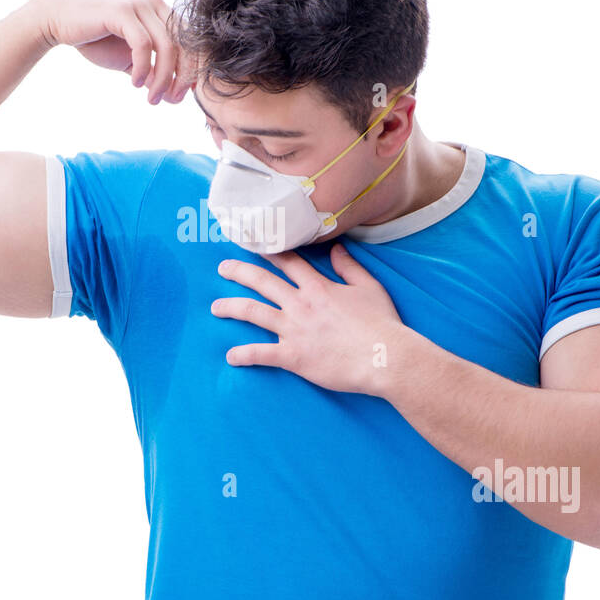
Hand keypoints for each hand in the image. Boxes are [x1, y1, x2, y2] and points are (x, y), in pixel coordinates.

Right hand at [28, 0, 195, 104]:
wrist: (59, 21)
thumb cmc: (96, 39)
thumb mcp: (130, 61)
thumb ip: (152, 74)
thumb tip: (174, 97)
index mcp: (162, 13)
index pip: (191, 41)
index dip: (193, 69)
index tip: (184, 95)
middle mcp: (155, 4)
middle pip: (185, 44)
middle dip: (182, 76)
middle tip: (171, 100)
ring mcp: (140, 5)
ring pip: (167, 46)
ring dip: (163, 78)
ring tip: (152, 98)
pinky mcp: (123, 12)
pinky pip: (144, 44)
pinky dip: (143, 67)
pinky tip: (134, 83)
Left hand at [210, 241, 407, 394]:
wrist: (384, 356)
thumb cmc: (381, 323)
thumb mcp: (369, 287)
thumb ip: (350, 267)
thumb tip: (337, 249)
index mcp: (318, 287)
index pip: (288, 262)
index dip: (269, 250)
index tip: (254, 242)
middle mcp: (300, 304)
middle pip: (262, 281)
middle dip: (239, 272)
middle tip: (222, 267)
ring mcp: (294, 330)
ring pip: (253, 313)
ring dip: (231, 308)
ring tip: (216, 308)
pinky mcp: (293, 356)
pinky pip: (261, 354)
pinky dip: (243, 355)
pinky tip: (231, 357)